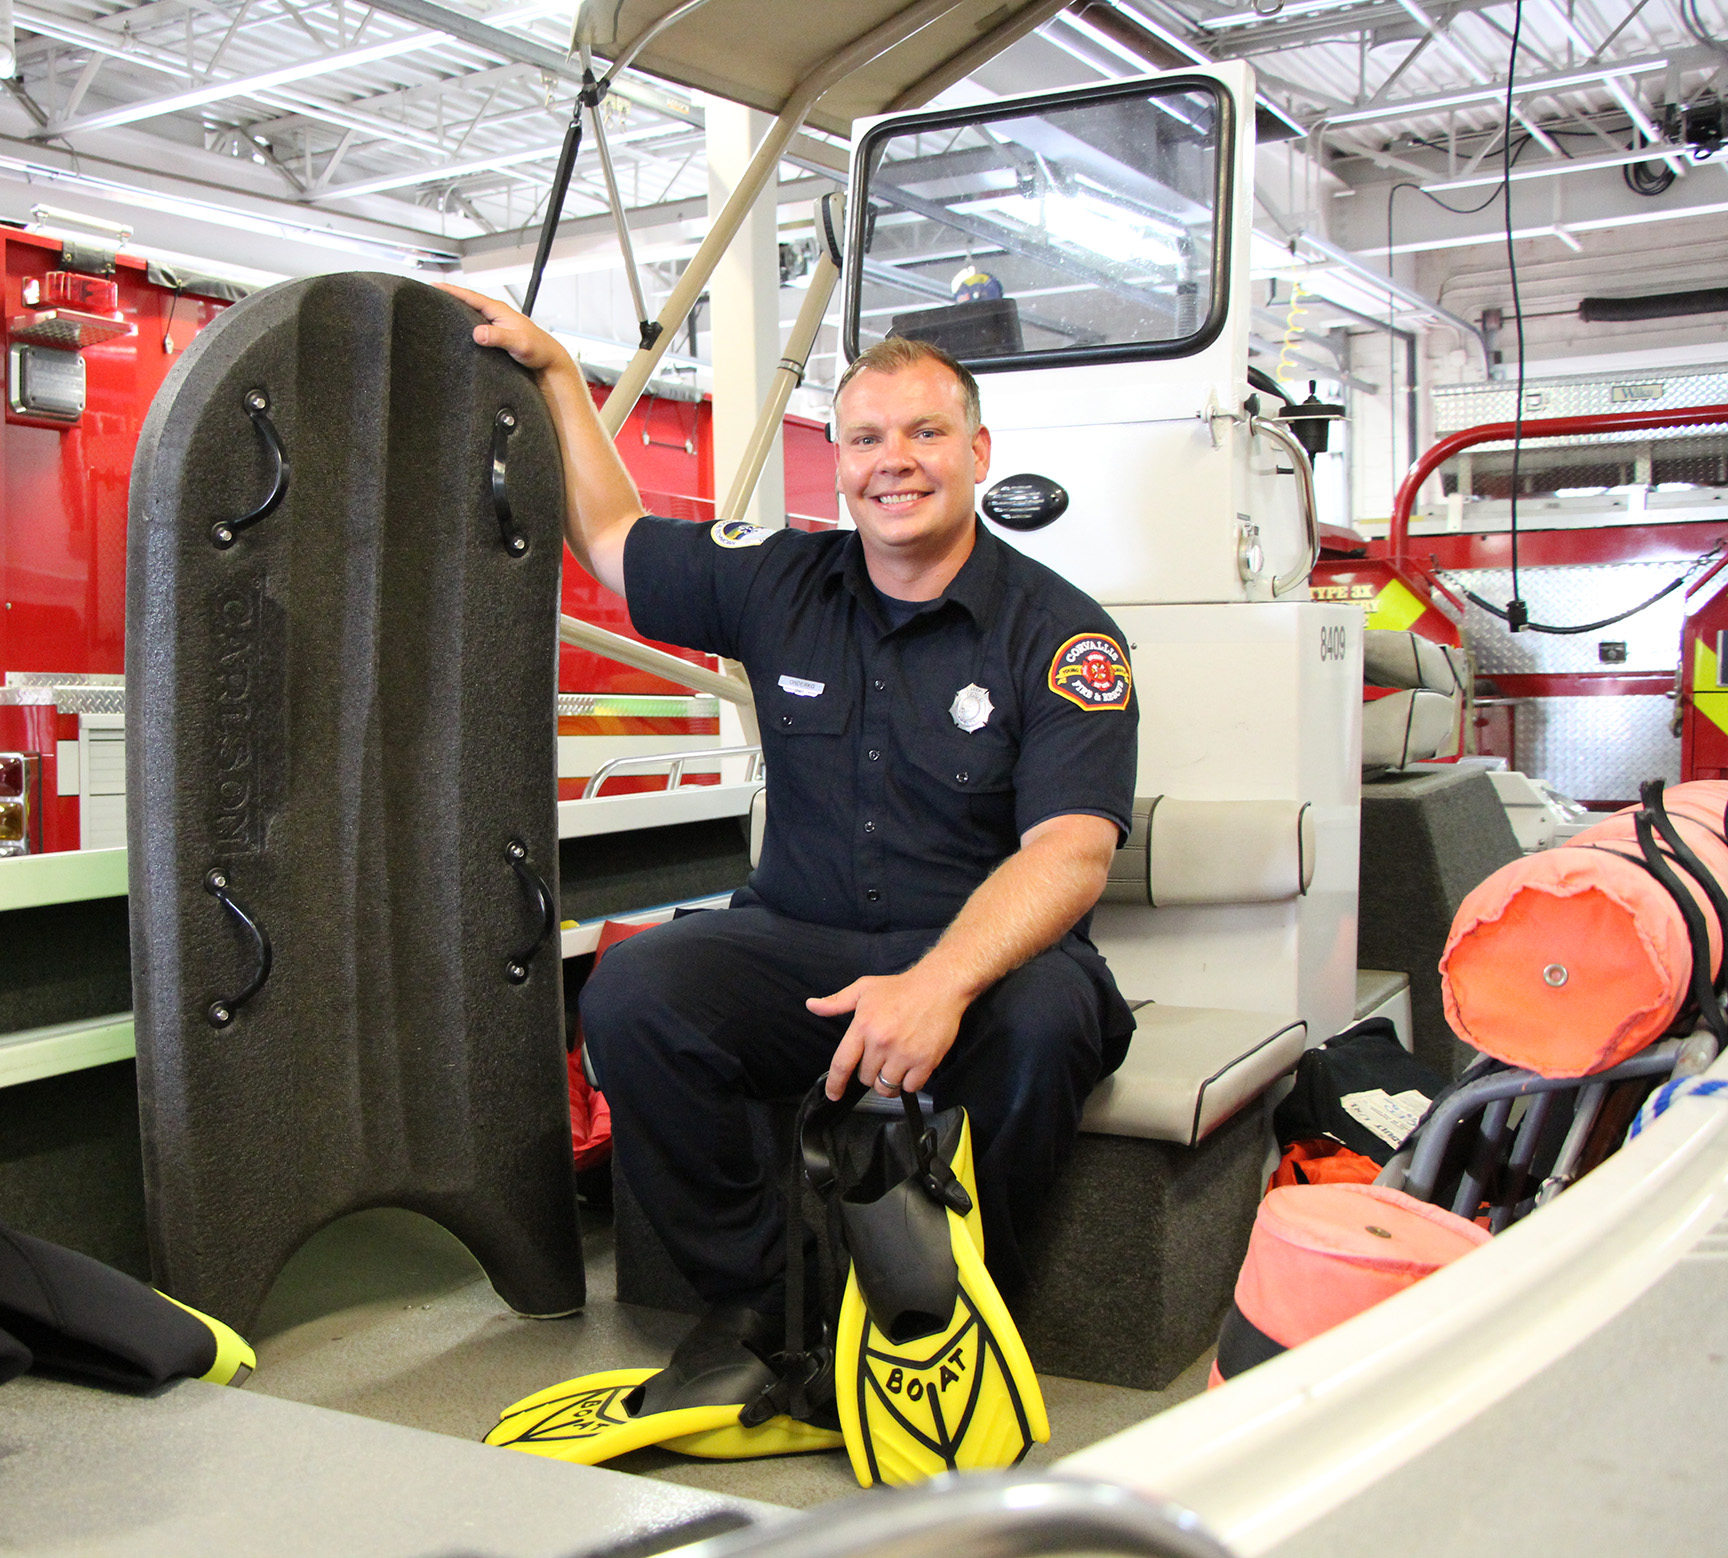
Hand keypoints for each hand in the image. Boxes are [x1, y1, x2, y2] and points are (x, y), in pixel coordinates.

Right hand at [436, 281, 571, 373]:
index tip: (433, 285)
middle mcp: (496, 314)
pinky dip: (465, 324)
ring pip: (471, 314)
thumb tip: (477, 333)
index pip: (470, 296)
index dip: (451, 291)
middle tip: (428, 294)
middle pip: (467, 302)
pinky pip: (476, 326)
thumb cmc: (537, 351)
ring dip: (456, 310)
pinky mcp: (497, 335)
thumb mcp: (518, 343)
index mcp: (499, 310)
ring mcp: (496, 324)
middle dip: (448, 297)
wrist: (549, 361)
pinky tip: (457, 329)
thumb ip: (498, 337)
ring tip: (437, 309)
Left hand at [809, 969, 968, 1101]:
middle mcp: (881, 1042)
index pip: (842, 1063)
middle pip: (866, 1078)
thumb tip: (812, 1005)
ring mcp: (904, 1053)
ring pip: (886, 1087)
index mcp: (863, 1026)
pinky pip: (910, 1087)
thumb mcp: (864, 988)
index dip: (835, 1084)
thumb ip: (837, 1001)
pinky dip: (909, 1082)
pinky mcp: (925, 1061)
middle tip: (882, 1056)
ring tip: (895, 1065)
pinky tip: (911, 1066)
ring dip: (889, 1081)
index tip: (833, 1094)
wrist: (939, 985)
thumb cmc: (901, 987)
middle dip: (870, 1072)